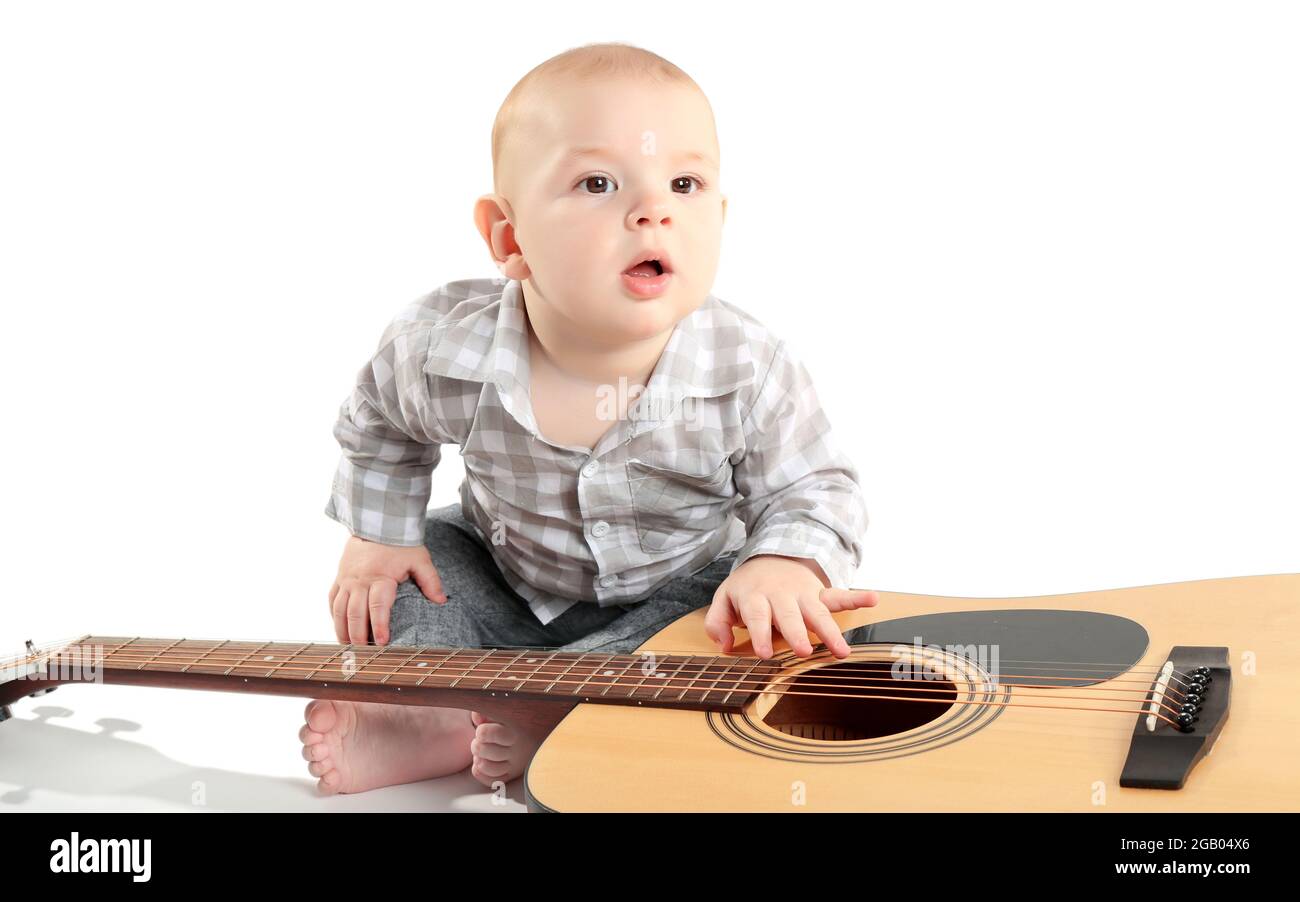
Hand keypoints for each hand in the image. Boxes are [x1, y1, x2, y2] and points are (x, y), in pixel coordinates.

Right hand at [329, 536, 446, 645]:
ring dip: (342, 630)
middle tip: (362, 653)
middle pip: (354, 613)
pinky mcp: (339, 577)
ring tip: (347, 647)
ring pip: (339, 609)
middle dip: (357, 635)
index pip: (378, 607)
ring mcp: (346, 579)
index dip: (379, 626)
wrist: (378, 522)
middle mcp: (359, 580)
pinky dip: (333, 616)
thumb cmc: (400, 543)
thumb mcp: (419, 559)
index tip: (382, 642)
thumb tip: (441, 601)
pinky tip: (339, 628)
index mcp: (380, 578)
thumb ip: (430, 581)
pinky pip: (332, 599)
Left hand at [704, 554, 877, 658]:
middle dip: (797, 633)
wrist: (769, 555)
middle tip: (804, 651)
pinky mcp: (819, 593)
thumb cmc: (747, 587)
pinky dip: (857, 598)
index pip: (758, 616)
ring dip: (830, 630)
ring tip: (843, 651)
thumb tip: (723, 645)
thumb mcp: (724, 598)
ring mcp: (803, 594)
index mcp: (756, 596)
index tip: (765, 654)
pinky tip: (873, 599)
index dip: (760, 634)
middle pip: (790, 616)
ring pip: (818, 612)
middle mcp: (781, 595)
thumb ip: (717, 621)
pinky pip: (839, 595)